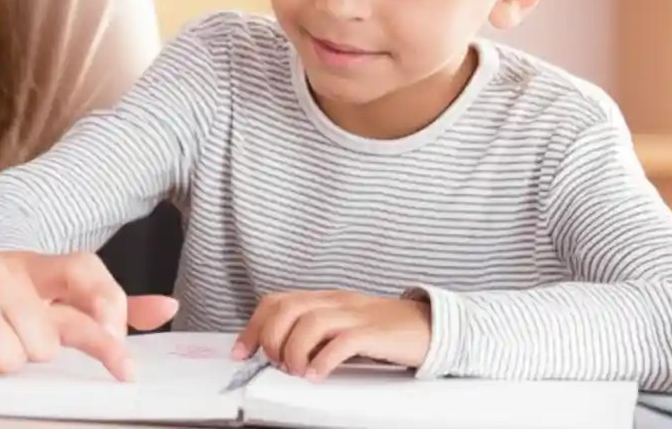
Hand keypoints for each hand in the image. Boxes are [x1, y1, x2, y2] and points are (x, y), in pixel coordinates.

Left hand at [231, 290, 431, 380]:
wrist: (430, 327)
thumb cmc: (383, 330)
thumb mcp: (341, 325)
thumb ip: (314, 331)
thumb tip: (277, 351)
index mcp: (324, 298)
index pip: (277, 301)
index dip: (254, 326)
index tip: (241, 352)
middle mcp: (336, 301)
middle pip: (288, 309)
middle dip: (271, 338)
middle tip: (276, 363)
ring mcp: (355, 315)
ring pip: (310, 322)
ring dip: (294, 350)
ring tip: (296, 371)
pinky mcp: (375, 332)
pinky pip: (342, 341)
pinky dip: (323, 360)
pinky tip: (316, 374)